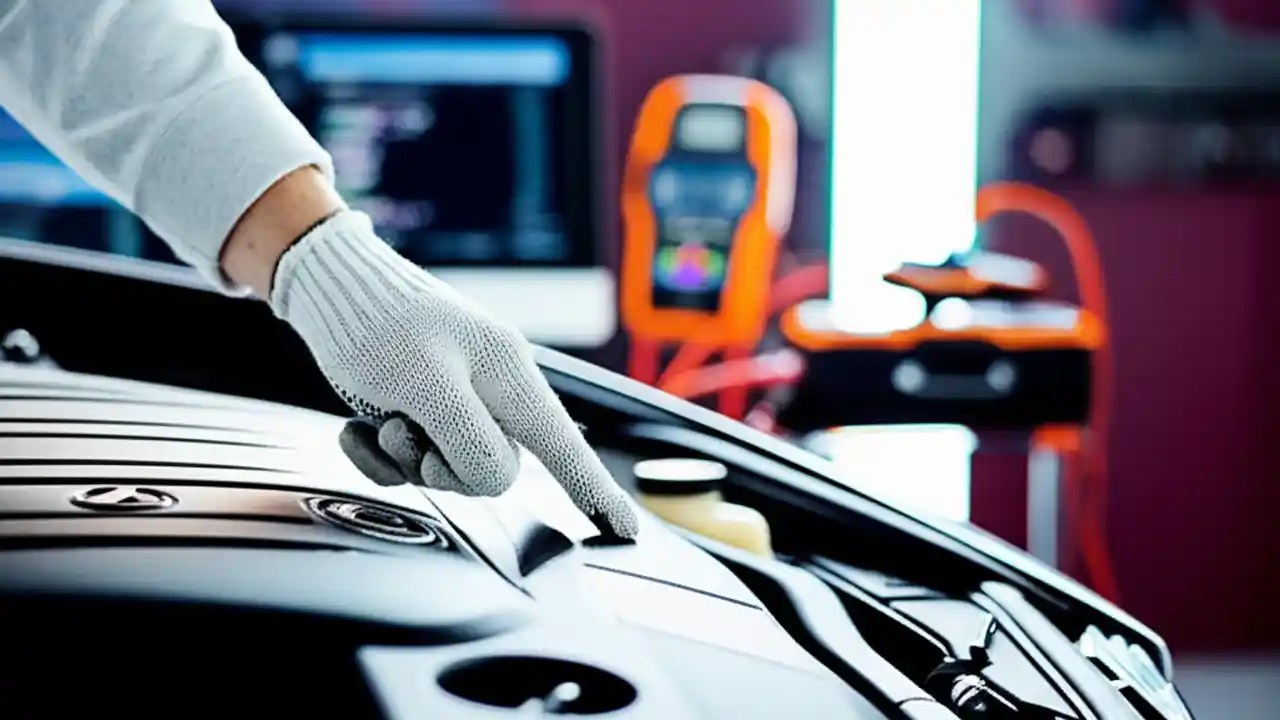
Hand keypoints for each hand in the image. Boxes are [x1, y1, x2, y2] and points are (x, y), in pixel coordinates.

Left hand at [269, 210, 638, 537]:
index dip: (596, 493)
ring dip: (402, 456)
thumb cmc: (376, 325)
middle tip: (401, 430)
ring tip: (379, 417)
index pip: (566, 449)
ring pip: (447, 466)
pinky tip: (356, 426)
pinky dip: (376, 451)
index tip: (626, 531)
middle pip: (491, 470)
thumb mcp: (427, 387)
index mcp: (511, 377)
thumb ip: (472, 442)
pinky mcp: (420, 405)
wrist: (325, 282)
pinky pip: (410, 458)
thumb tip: (494, 479)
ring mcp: (456, 398)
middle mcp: (492, 389)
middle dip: (440, 465)